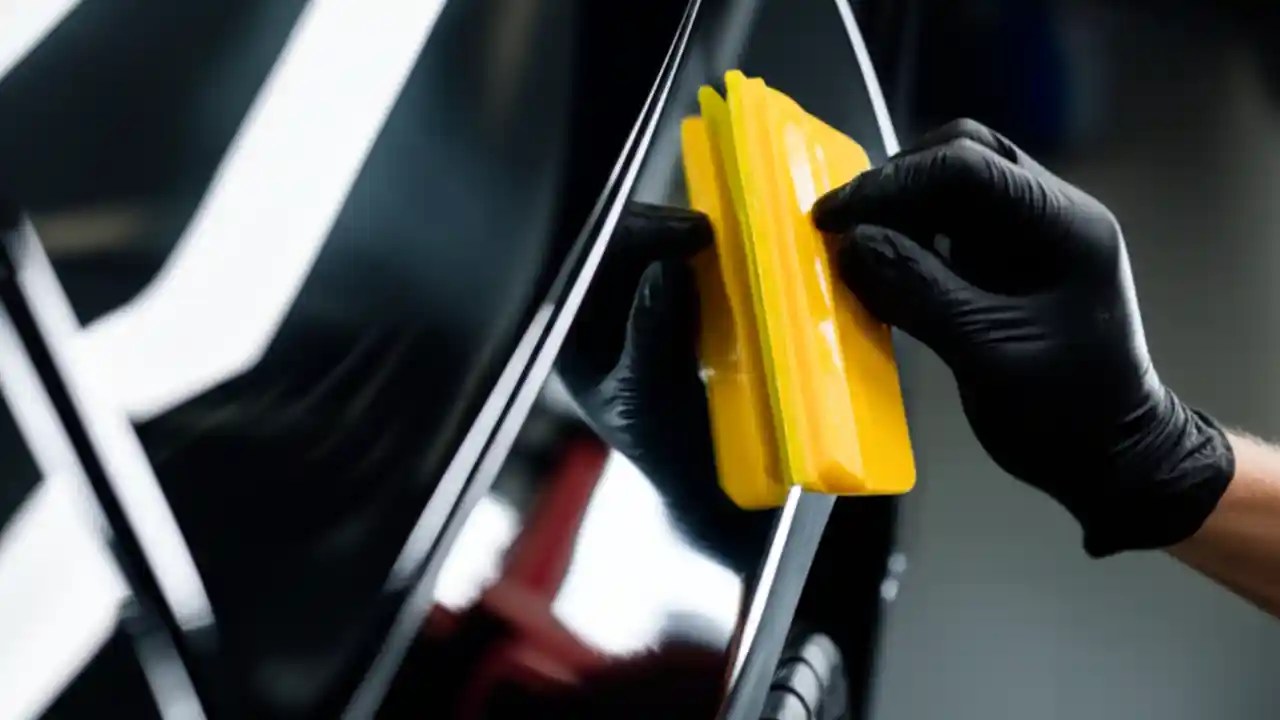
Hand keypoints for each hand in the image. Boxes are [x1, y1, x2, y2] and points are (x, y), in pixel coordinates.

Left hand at [556, 202, 766, 567]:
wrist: (701, 472)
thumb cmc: (659, 446)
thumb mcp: (648, 397)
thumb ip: (650, 335)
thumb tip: (665, 269)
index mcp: (568, 331)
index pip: (579, 264)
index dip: (616, 238)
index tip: (666, 236)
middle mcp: (593, 308)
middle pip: (609, 242)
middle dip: (651, 230)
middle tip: (702, 232)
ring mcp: (632, 300)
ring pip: (644, 245)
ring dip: (676, 236)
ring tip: (713, 241)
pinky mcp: (670, 301)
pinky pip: (676, 261)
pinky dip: (697, 254)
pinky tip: (718, 254)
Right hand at [813, 119, 1233, 555]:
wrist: (1110, 459)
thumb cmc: (1065, 414)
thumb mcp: (988, 354)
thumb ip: (920, 292)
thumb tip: (851, 242)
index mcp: (1064, 223)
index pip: (969, 166)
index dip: (892, 183)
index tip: (833, 218)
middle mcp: (1049, 213)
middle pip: (963, 155)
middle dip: (895, 183)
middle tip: (840, 225)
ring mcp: (1028, 236)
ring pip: (953, 186)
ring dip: (897, 208)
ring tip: (851, 246)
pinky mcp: (1006, 262)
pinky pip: (948, 226)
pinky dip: (906, 237)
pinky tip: (878, 268)